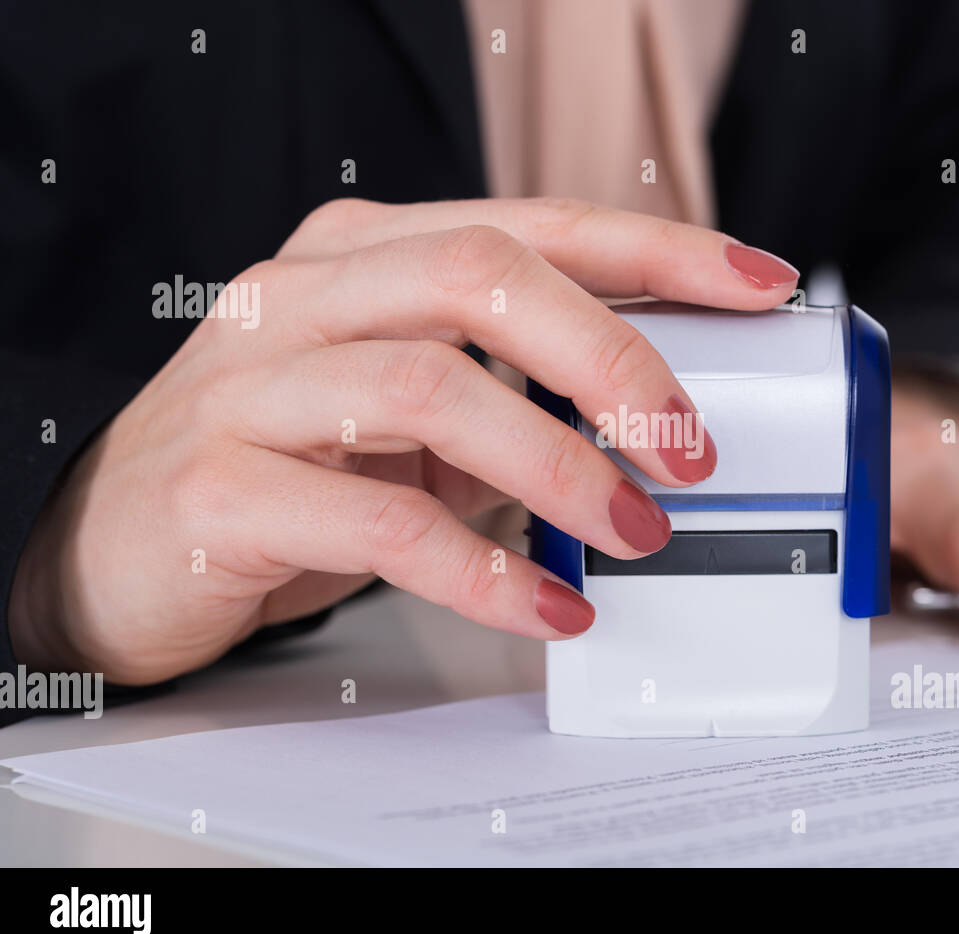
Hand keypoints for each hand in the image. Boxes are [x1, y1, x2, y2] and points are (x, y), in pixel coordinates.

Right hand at [9, 197, 797, 682]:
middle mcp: (305, 296)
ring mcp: (253, 384)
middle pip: (481, 277)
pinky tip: (545, 608)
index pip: (532, 224)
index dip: (658, 250)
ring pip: (430, 389)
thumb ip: (510, 391)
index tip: (760, 286)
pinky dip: (483, 570)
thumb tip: (657, 416)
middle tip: (690, 447)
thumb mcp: (412, 411)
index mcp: (364, 255)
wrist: (123, 547)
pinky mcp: (221, 487)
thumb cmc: (291, 466)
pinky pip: (378, 523)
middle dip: (612, 357)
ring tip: (635, 531)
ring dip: (558, 466)